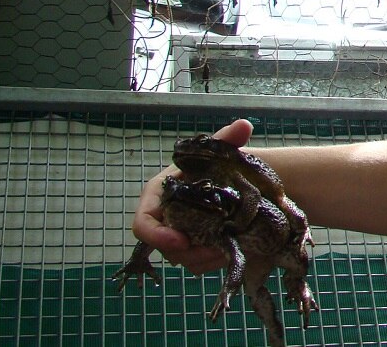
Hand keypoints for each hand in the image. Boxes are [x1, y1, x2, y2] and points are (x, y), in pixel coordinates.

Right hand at [129, 118, 253, 273]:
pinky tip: (230, 253)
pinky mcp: (192, 246)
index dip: (156, 235)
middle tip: (215, 249)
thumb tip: (244, 125)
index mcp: (159, 195)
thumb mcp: (219, 153)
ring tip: (227, 251)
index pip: (143, 223)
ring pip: (181, 257)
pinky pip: (195, 262)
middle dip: (188, 252)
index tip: (181, 240)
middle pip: (164, 246)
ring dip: (203, 258)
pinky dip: (211, 261)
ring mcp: (176, 234)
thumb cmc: (216, 165)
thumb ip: (226, 139)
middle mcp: (163, 217)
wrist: (231, 181)